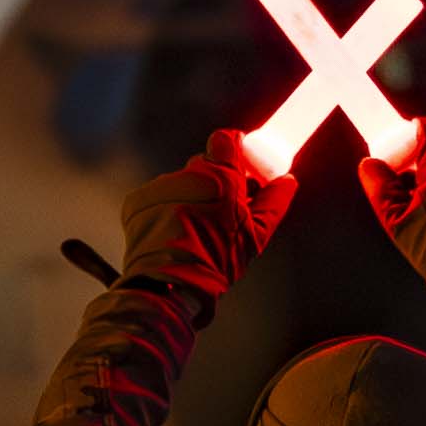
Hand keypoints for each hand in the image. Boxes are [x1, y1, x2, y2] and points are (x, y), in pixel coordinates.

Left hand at [119, 142, 291, 291]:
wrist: (169, 284)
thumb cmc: (214, 261)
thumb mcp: (255, 235)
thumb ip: (274, 202)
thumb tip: (287, 182)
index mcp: (219, 177)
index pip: (227, 140)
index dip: (236, 153)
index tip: (241, 168)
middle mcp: (186, 174)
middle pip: (204, 163)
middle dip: (215, 180)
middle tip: (223, 209)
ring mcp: (159, 186)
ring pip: (181, 180)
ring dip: (190, 195)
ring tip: (196, 227)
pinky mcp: (137, 199)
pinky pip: (158, 195)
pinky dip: (166, 208)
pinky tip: (174, 231)